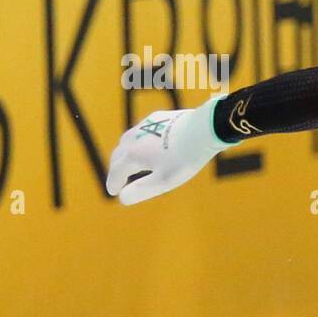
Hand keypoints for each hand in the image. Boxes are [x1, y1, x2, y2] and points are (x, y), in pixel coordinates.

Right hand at [105, 98, 233, 205]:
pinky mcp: (158, 118)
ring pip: (128, 139)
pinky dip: (138, 141)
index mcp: (133, 154)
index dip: (113, 183)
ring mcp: (146, 125)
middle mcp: (134, 137)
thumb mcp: (164, 180)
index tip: (113, 191)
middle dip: (116, 168)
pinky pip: (142, 130)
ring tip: (129, 161)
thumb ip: (142, 190)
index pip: (117, 171)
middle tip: (117, 179)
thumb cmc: (185, 157)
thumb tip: (122, 198)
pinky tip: (147, 143)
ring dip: (124, 152)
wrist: (204, 128)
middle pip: (118, 154)